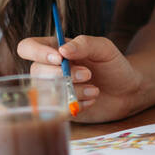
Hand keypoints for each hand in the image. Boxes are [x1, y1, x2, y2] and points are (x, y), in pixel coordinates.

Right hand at [15, 34, 143, 123]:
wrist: (127, 91)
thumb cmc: (113, 64)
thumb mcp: (104, 48)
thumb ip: (84, 44)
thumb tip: (63, 50)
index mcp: (53, 48)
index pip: (27, 47)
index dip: (37, 52)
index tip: (59, 58)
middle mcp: (47, 69)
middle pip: (36, 72)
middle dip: (63, 75)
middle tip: (88, 74)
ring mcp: (52, 90)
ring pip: (46, 93)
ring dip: (72, 92)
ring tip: (95, 90)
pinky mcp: (60, 108)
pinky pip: (57, 110)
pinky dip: (76, 106)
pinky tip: (92, 100)